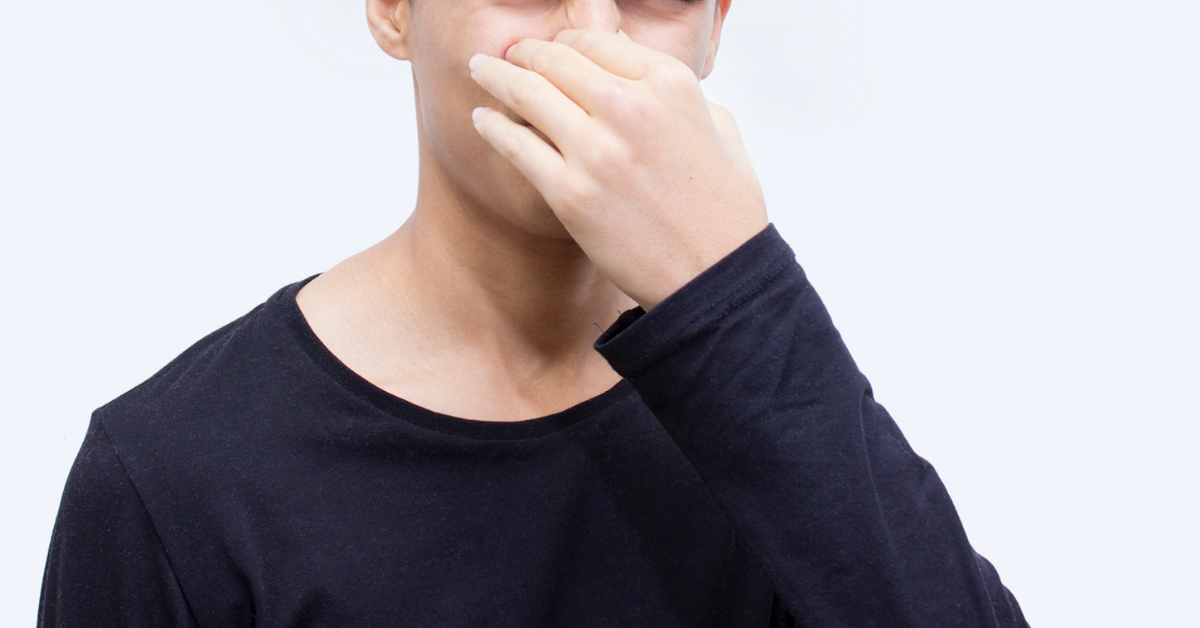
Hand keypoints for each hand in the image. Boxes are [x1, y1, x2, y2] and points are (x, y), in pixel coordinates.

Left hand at [469, 29, 768, 310]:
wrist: (716, 275)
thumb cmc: (724, 206)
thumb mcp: (719, 126)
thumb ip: (675, 94)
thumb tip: (637, 75)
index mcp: (669, 83)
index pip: (596, 41)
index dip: (566, 42)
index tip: (549, 48)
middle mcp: (630, 107)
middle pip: (555, 60)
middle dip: (525, 52)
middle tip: (508, 54)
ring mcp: (597, 151)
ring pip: (526, 94)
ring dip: (495, 76)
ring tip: (480, 69)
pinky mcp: (571, 194)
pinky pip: (516, 146)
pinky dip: (492, 127)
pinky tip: (481, 119)